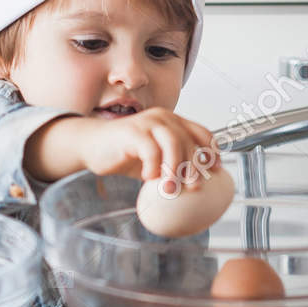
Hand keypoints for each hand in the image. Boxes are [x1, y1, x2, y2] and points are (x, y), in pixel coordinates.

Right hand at [78, 108, 217, 185]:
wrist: (91, 145)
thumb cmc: (124, 153)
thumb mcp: (155, 160)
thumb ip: (172, 165)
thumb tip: (194, 185)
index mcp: (172, 122)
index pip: (202, 132)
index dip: (212, 151)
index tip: (216, 170)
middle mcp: (163, 118)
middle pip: (189, 141)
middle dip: (194, 167)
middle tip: (192, 188)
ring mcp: (147, 123)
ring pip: (173, 143)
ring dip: (175, 169)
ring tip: (170, 188)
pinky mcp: (132, 131)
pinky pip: (150, 150)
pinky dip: (153, 167)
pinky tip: (147, 178)